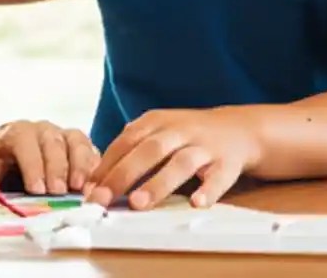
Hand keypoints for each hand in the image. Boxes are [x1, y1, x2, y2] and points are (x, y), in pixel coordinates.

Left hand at [0, 120, 99, 194]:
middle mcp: (41, 129)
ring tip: (79, 188)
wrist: (13, 163)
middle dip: (56, 167)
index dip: (32, 164)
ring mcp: (63, 136)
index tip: (36, 189)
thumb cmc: (0, 169)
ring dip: (79, 165)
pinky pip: (91, 150)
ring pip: (75, 142)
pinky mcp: (80, 147)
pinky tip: (94, 184)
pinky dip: (94, 167)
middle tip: (58, 192)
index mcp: (15, 132)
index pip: (24, 140)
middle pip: (52, 141)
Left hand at [84, 108, 261, 209]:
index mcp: (156, 122)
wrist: (239, 128)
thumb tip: (96, 181)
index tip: (88, 188)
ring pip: (180, 163)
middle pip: (148, 150)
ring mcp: (204, 146)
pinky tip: (197, 203)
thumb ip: (130, 151)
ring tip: (139, 204)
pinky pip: (219, 177)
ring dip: (158, 184)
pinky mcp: (228, 162)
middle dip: (123, 175)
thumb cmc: (187, 136)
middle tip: (102, 199)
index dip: (106, 165)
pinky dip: (209, 190)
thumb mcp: (157, 132)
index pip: (125, 141)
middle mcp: (179, 131)